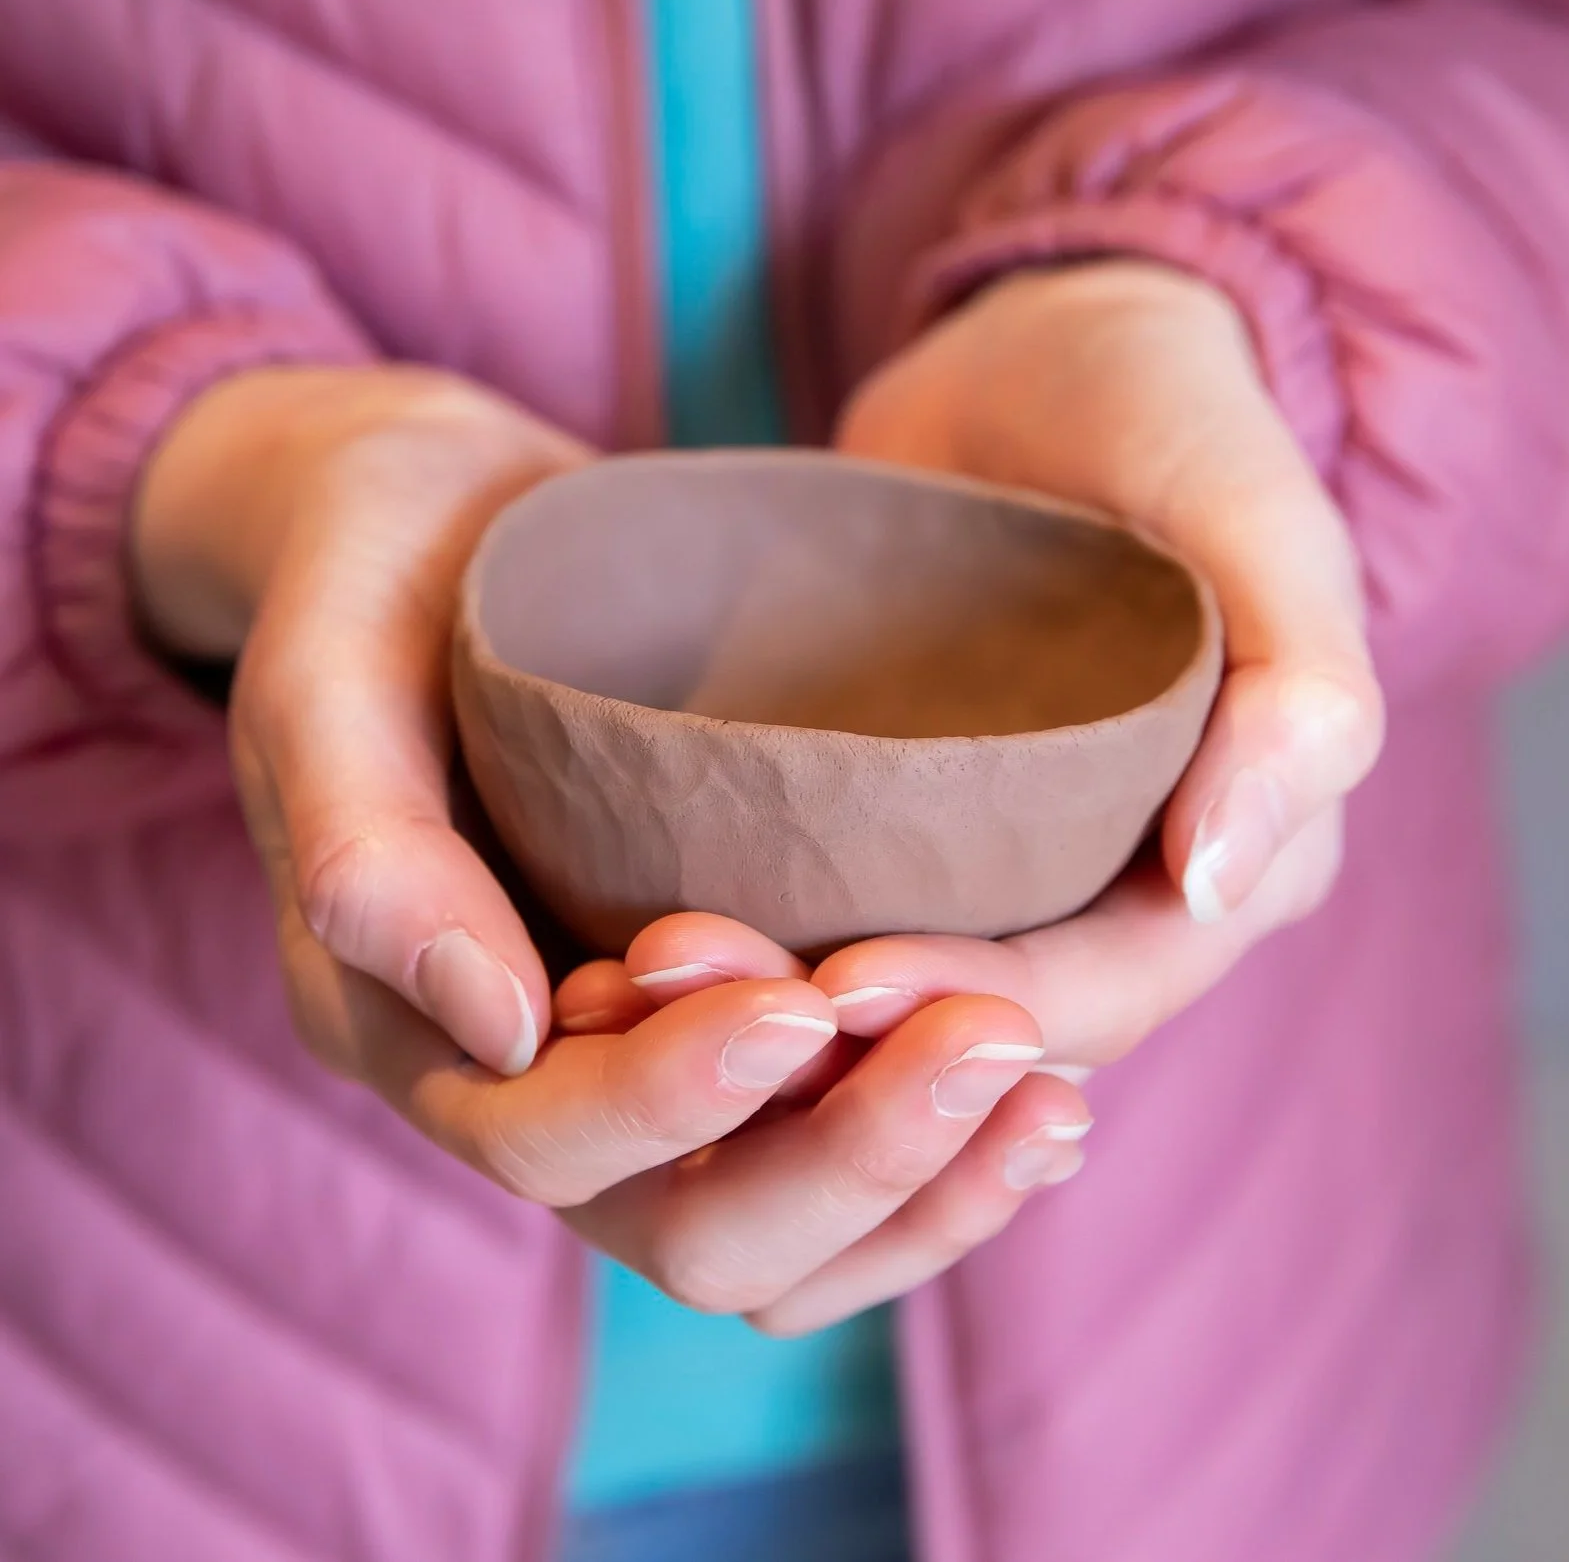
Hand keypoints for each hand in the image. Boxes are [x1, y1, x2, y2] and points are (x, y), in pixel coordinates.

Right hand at [133, 365, 1088, 1334]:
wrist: (439, 530)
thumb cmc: (369, 583)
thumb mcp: (326, 680)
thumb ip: (370, 856)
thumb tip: (506, 1026)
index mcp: (407, 1027)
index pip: (543, 1143)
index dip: (669, 1099)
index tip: (795, 997)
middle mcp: (530, 1080)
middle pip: (693, 1230)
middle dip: (844, 1157)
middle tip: (989, 1044)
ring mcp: (638, 1059)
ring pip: (784, 1227)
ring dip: (920, 1181)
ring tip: (1051, 1096)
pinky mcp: (721, 1013)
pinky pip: (829, 1140)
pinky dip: (937, 1147)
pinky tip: (1046, 1086)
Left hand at [559, 261, 1383, 1081]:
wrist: (1036, 359)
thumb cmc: (1166, 414)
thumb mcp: (1255, 517)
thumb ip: (1299, 688)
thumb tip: (1226, 882)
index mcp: (1236, 864)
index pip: (1105, 989)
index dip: (975, 1010)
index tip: (838, 987)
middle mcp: (1120, 897)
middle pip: (975, 1023)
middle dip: (838, 1032)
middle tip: (681, 981)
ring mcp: (1006, 869)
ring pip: (891, 1000)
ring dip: (766, 1011)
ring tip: (631, 977)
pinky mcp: (907, 831)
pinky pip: (832, 919)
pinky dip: (747, 947)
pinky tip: (631, 940)